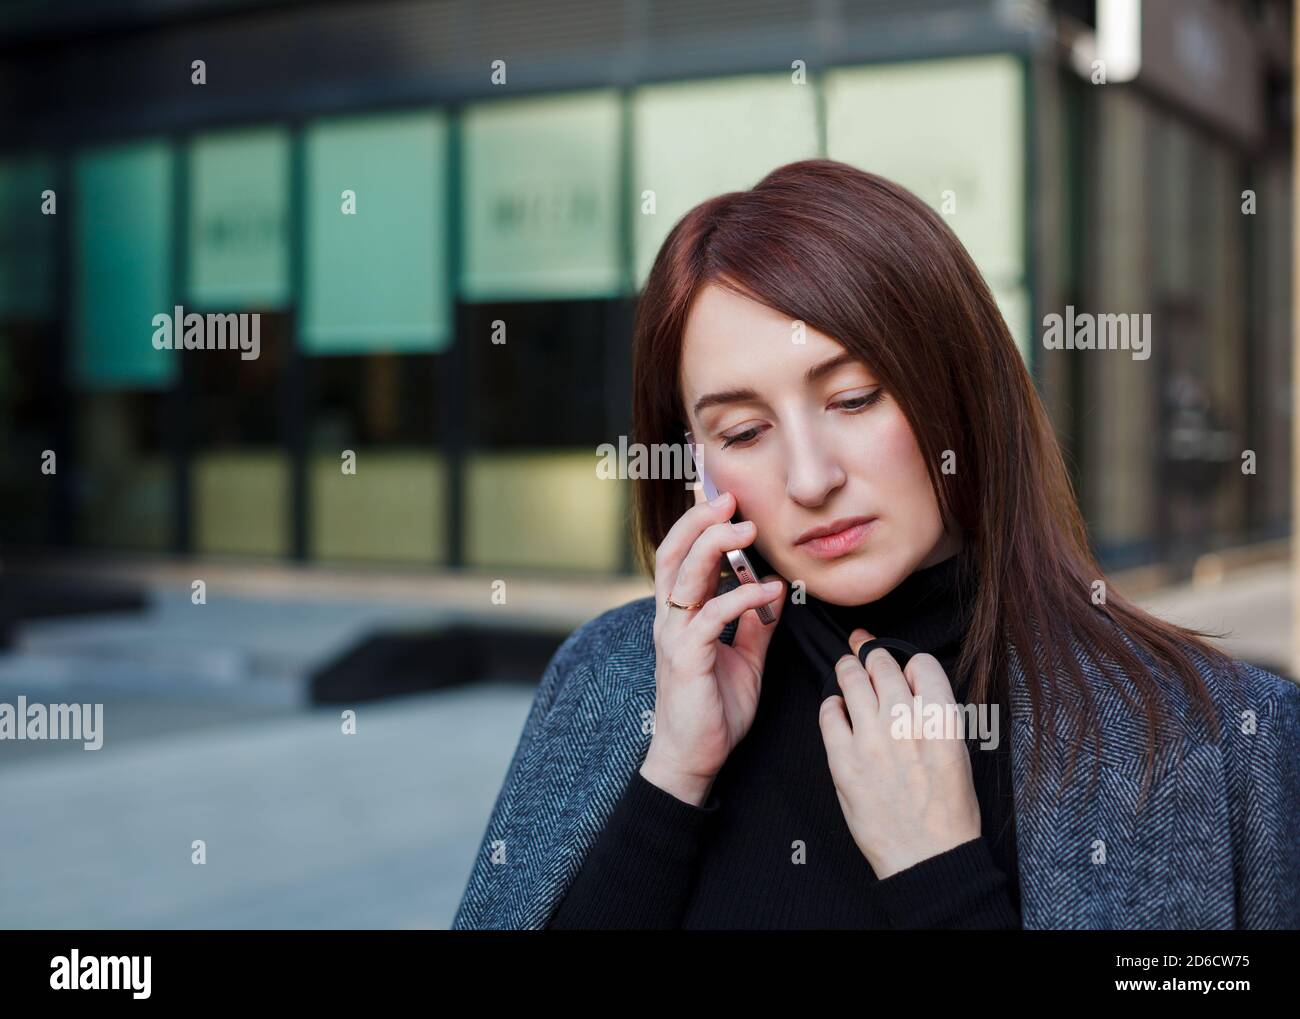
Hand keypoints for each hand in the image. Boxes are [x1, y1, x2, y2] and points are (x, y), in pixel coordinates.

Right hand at [642, 487, 785, 806]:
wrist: (695, 759)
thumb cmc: (714, 710)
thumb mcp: (746, 658)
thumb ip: (756, 622)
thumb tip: (775, 588)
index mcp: (680, 614)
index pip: (681, 555)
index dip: (697, 524)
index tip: (725, 499)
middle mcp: (670, 620)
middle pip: (672, 553)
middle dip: (698, 521)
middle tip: (729, 500)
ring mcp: (674, 638)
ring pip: (684, 576)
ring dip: (715, 548)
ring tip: (746, 530)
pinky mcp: (685, 660)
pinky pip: (710, 617)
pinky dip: (740, 598)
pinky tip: (767, 590)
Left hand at [818, 626, 980, 877]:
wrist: (927, 858)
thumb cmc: (948, 813)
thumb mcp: (960, 753)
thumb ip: (936, 715)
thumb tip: (914, 685)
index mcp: (941, 723)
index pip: (922, 664)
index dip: (910, 660)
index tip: (903, 663)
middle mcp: (906, 725)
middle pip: (882, 665)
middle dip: (872, 652)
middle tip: (864, 647)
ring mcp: (871, 741)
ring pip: (852, 680)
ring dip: (848, 668)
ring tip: (846, 666)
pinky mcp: (843, 760)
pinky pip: (829, 714)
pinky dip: (831, 704)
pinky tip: (836, 707)